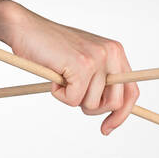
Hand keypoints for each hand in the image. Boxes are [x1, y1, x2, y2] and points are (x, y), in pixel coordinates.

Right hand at [0, 0, 139, 134]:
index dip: (121, 115)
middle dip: (93, 109)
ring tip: (62, 77)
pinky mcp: (81, 66)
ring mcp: (97, 58)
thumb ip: (102, 81)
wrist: (27, 29)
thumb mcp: (85, 64)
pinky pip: (74, 100)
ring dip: (72, 98)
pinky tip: (54, 76)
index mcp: (116, 52)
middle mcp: (111, 53)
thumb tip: (115, 112)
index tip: (107, 128)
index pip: (131, 92)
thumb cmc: (52, 50)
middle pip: (115, 103)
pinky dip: (60, 95)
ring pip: (92, 104)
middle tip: (74, 95)